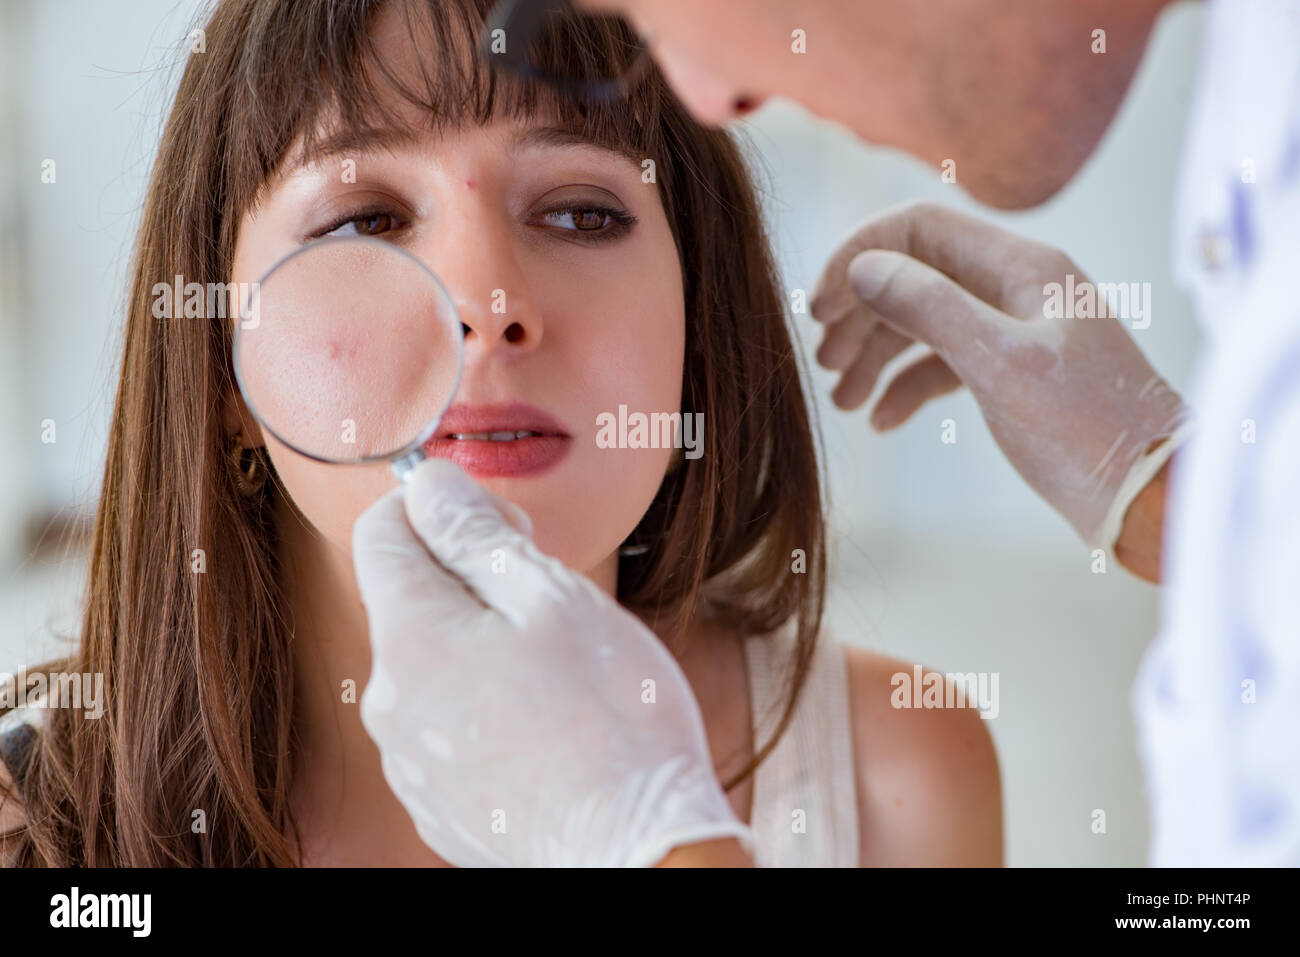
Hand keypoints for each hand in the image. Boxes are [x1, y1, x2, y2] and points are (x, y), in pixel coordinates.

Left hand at [351, 457, 753, 866]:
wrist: (637, 853)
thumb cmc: (611, 720)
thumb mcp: (551, 597)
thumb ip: (477, 534)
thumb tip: (429, 484)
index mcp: (411, 637)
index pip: (383, 531)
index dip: (440, 507)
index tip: (504, 524)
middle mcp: (391, 701)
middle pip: (409, 599)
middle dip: (470, 578)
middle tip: (550, 598)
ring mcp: (410, 761)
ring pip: (433, 663)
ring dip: (482, 644)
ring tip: (562, 671)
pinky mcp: (437, 803)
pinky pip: (448, 723)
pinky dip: (487, 704)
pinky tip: (551, 724)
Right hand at [811, 201, 1189, 548]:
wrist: (1151, 496)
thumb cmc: (1087, 429)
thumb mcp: (1001, 365)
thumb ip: (930, 309)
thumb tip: (863, 269)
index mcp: (1022, 267)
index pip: (918, 229)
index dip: (858, 257)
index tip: (818, 309)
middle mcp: (1016, 288)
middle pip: (914, 275)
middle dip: (861, 313)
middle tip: (821, 362)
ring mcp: (1015, 332)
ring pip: (924, 323)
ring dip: (875, 355)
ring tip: (840, 400)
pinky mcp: (1013, 376)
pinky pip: (944, 364)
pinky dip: (907, 388)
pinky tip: (880, 420)